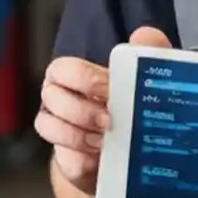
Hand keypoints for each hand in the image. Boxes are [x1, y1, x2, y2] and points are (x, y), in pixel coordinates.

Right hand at [35, 27, 174, 193]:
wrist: (130, 151)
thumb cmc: (130, 104)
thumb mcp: (144, 76)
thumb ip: (147, 51)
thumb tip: (143, 36)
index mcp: (72, 76)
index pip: (62, 69)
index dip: (83, 78)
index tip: (108, 89)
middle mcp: (58, 100)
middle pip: (51, 98)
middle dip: (80, 110)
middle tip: (109, 120)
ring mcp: (59, 131)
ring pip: (49, 127)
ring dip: (78, 135)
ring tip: (105, 141)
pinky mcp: (66, 160)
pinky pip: (65, 160)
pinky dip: (83, 160)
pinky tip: (101, 159)